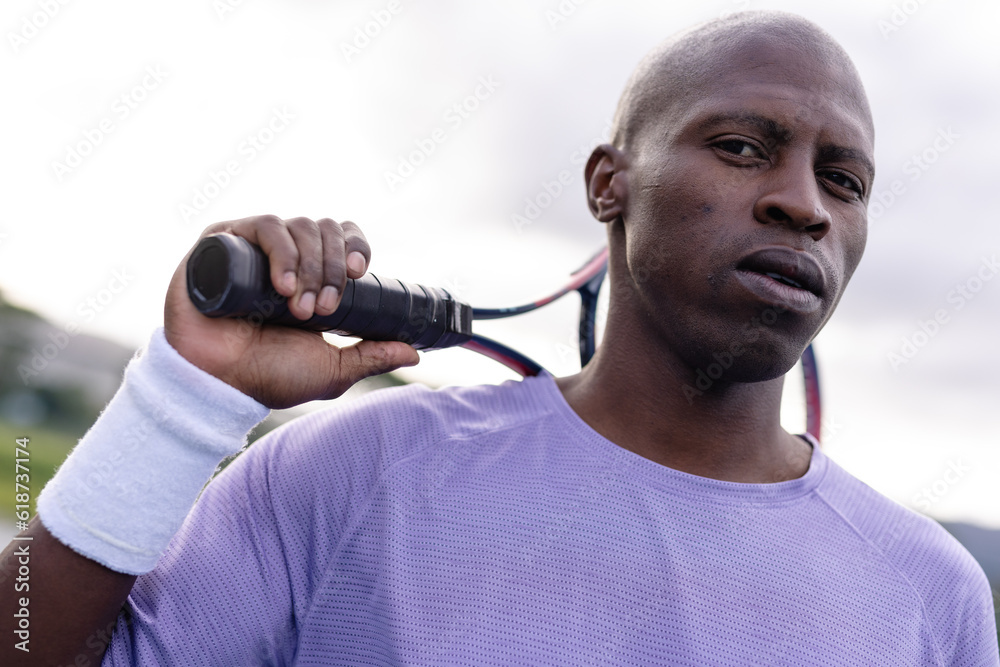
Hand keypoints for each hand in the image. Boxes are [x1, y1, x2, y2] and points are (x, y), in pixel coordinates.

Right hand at [164, 215, 419, 407]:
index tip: (361, 273)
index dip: (356, 247)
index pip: (342, 236)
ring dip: (310, 268)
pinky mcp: (222, 242)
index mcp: (311, 274)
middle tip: (325, 310)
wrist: (218, 385)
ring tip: (298, 308)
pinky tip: (282, 285)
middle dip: (333, 269)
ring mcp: (253, 246)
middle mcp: (284, 254)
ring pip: (299, 226)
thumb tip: (413, 350)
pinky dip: (281, 251)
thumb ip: (372, 356)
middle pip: (325, 229)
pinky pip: (264, 225)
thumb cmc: (268, 376)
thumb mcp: (333, 369)